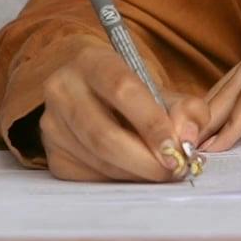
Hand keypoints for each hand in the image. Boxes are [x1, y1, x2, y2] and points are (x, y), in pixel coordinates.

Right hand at [38, 44, 207, 181]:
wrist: (92, 94)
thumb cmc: (130, 92)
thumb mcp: (159, 88)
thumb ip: (185, 109)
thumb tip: (187, 138)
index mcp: (90, 61)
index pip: (121, 90)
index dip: (151, 123)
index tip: (176, 148)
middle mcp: (62, 88)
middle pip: (104, 134)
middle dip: (145, 160)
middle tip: (173, 170)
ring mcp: (52, 123)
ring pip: (98, 160)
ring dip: (136, 174)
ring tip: (161, 172)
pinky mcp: (53, 154)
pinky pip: (90, 176)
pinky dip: (120, 180)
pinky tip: (136, 173)